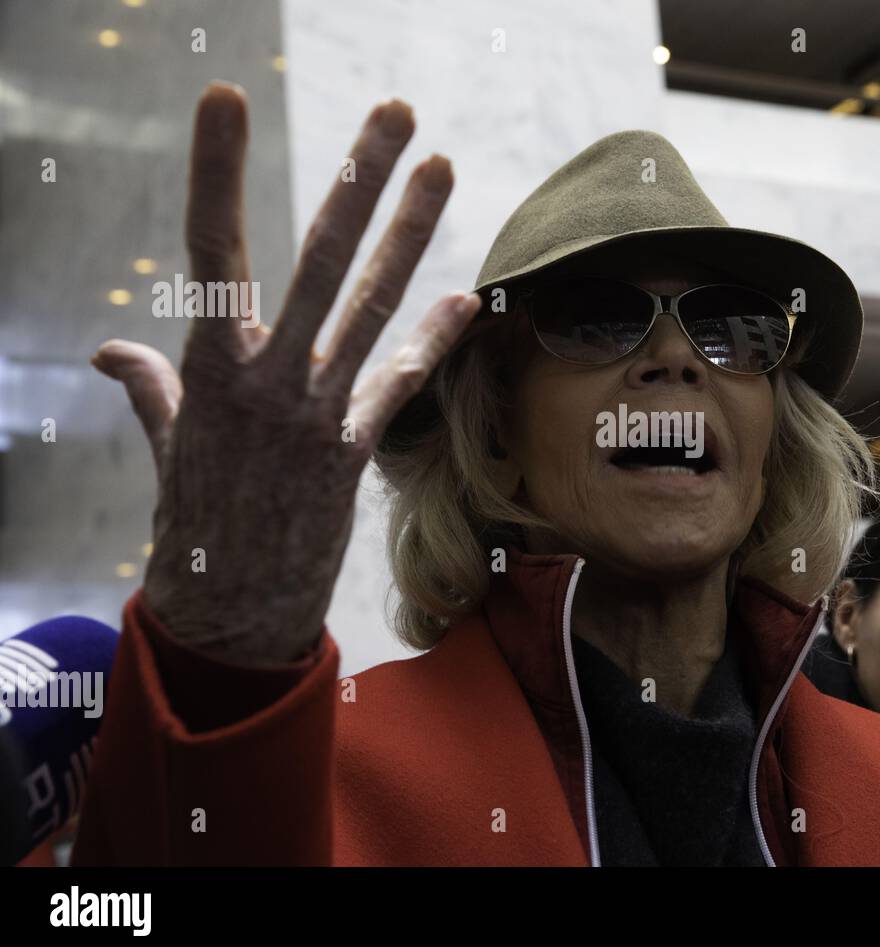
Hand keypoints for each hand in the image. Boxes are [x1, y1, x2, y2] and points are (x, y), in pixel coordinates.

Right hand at [90, 81, 477, 663]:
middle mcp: (263, 379)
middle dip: (359, 179)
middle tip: (396, 112)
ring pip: (370, 306)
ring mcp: (313, 413)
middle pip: (319, 260)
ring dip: (410, 233)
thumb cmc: (192, 519)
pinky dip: (430, 341)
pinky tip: (465, 298)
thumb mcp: (168, 443)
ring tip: (442, 168)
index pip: (208, 248)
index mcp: (206, 364)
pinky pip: (397, 384)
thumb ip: (153, 387)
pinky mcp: (352, 452)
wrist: (226, 611)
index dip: (216, 172)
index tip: (225, 101)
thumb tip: (111, 350)